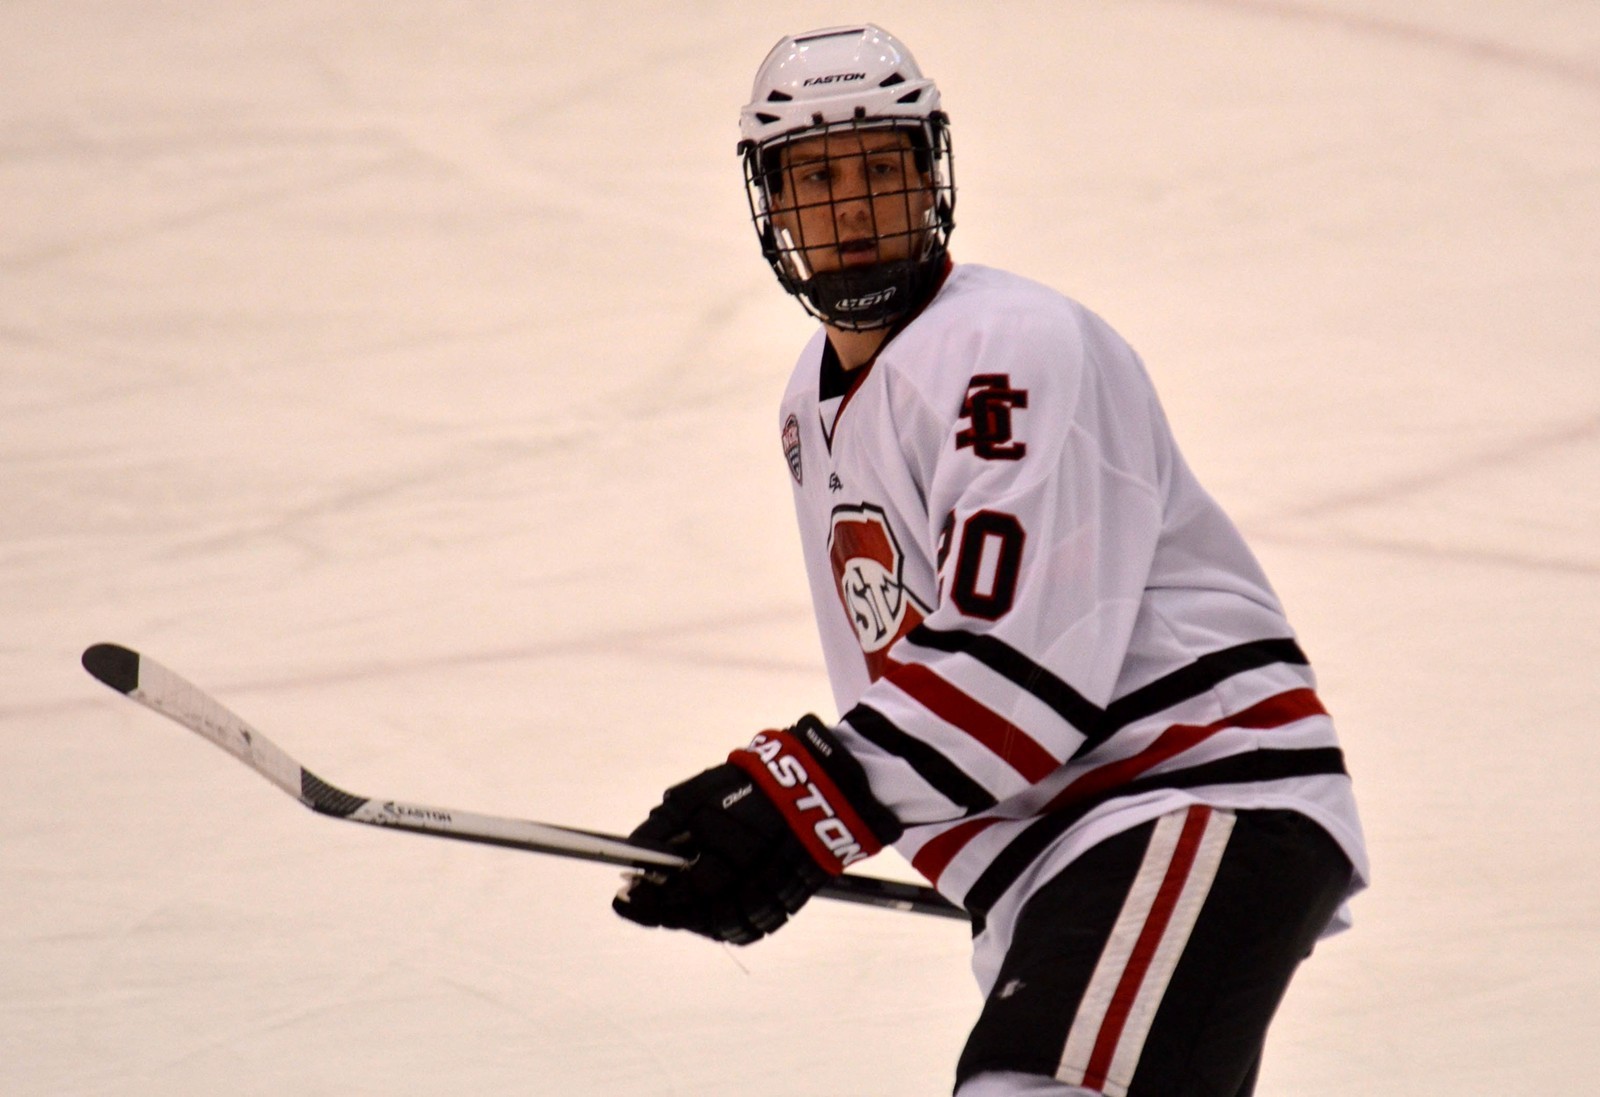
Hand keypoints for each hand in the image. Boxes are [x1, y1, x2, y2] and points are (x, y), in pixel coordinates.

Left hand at [613, 717, 901, 944]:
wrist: (820, 790)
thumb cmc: (753, 787)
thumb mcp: (698, 796)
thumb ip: (663, 828)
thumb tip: (636, 855)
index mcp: (726, 862)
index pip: (675, 897)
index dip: (644, 901)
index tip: (621, 896)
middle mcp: (749, 888)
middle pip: (696, 917)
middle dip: (663, 910)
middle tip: (639, 900)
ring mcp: (771, 899)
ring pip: (720, 926)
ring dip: (689, 917)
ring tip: (668, 901)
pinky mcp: (787, 902)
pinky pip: (747, 925)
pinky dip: (720, 920)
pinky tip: (704, 906)